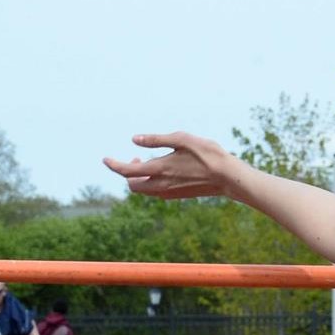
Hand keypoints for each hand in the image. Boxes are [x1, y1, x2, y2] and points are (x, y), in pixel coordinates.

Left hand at [102, 132, 237, 199]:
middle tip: (135, 159)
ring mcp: (170, 193)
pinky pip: (156, 192)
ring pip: (144, 191)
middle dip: (128, 173)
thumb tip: (134, 139)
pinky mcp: (178, 195)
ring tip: (148, 164)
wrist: (228, 178)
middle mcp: (161, 184)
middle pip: (133, 185)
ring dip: (139, 179)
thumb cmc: (207, 154)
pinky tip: (163, 172)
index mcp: (160, 169)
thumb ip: (156, 140)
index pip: (127, 171)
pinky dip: (151, 183)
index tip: (106, 160)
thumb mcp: (182, 139)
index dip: (113, 165)